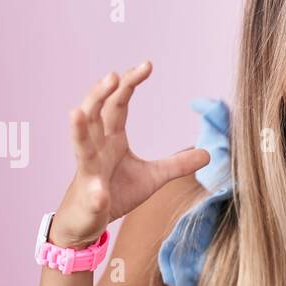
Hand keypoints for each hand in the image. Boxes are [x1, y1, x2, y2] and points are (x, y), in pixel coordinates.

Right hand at [49, 61, 210, 247]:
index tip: (147, 64)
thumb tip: (208, 153)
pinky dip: (97, 193)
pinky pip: (93, 194)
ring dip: (78, 130)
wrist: (87, 221)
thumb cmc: (115, 192)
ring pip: (80, 146)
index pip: (118, 103)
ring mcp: (89, 171)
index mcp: (111, 137)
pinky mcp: (89, 198)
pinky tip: (100, 193)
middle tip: (113, 75)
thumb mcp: (153, 177)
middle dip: (100, 94)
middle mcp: (96, 148)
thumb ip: (177, 164)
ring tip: (77, 113)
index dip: (130, 83)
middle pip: (94, 113)